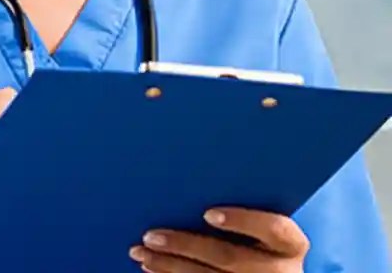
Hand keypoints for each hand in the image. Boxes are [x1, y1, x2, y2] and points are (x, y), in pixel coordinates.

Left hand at [129, 207, 308, 271]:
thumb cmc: (261, 234)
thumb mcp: (264, 222)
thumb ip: (244, 202)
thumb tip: (190, 169)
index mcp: (291, 245)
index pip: (275, 229)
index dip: (242, 220)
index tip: (208, 213)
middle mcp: (281, 271)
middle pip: (231, 258)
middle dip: (186, 246)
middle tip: (150, 235)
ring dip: (169, 266)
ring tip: (140, 251)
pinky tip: (150, 267)